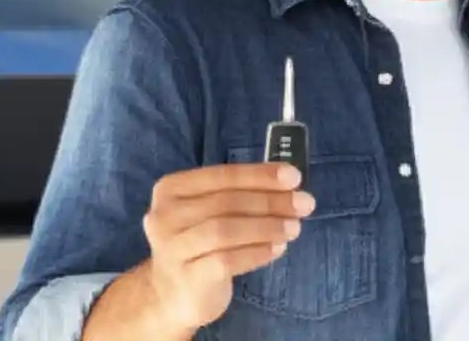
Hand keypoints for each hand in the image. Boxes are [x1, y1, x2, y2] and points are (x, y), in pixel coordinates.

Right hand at [138, 162, 314, 333]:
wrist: (172, 294)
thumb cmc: (201, 243)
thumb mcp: (214, 211)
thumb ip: (243, 193)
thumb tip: (290, 182)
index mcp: (171, 189)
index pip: (222, 175)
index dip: (260, 175)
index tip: (294, 177)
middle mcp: (164, 216)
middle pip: (227, 202)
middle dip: (271, 201)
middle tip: (304, 204)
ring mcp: (172, 249)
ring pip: (226, 230)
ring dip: (267, 226)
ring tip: (294, 228)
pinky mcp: (186, 277)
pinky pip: (227, 260)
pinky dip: (258, 252)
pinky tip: (278, 248)